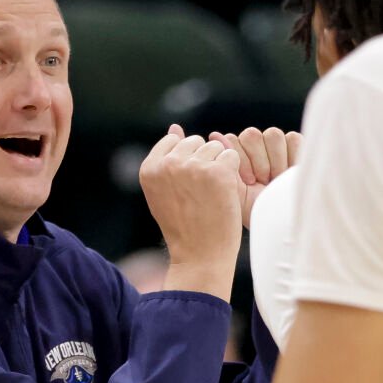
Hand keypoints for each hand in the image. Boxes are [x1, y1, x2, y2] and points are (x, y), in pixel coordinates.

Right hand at [140, 126, 244, 299]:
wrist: (200, 255)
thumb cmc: (184, 226)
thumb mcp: (165, 191)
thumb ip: (167, 158)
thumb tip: (175, 127)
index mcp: (149, 168)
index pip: (173, 141)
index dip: (187, 160)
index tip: (188, 186)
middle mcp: (168, 164)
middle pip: (195, 141)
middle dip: (203, 161)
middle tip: (201, 193)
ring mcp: (192, 167)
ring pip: (215, 147)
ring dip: (219, 167)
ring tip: (212, 194)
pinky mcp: (217, 172)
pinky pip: (231, 156)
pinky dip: (233, 173)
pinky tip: (225, 193)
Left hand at [219, 127, 300, 228]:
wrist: (279, 220)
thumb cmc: (254, 208)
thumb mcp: (233, 190)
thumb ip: (223, 163)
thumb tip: (214, 135)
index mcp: (235, 153)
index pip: (233, 140)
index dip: (242, 161)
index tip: (249, 181)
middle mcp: (253, 145)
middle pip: (252, 134)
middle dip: (258, 162)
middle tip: (262, 181)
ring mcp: (274, 144)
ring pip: (273, 134)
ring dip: (276, 161)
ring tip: (276, 179)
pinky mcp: (295, 145)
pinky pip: (292, 138)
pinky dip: (292, 157)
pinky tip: (288, 174)